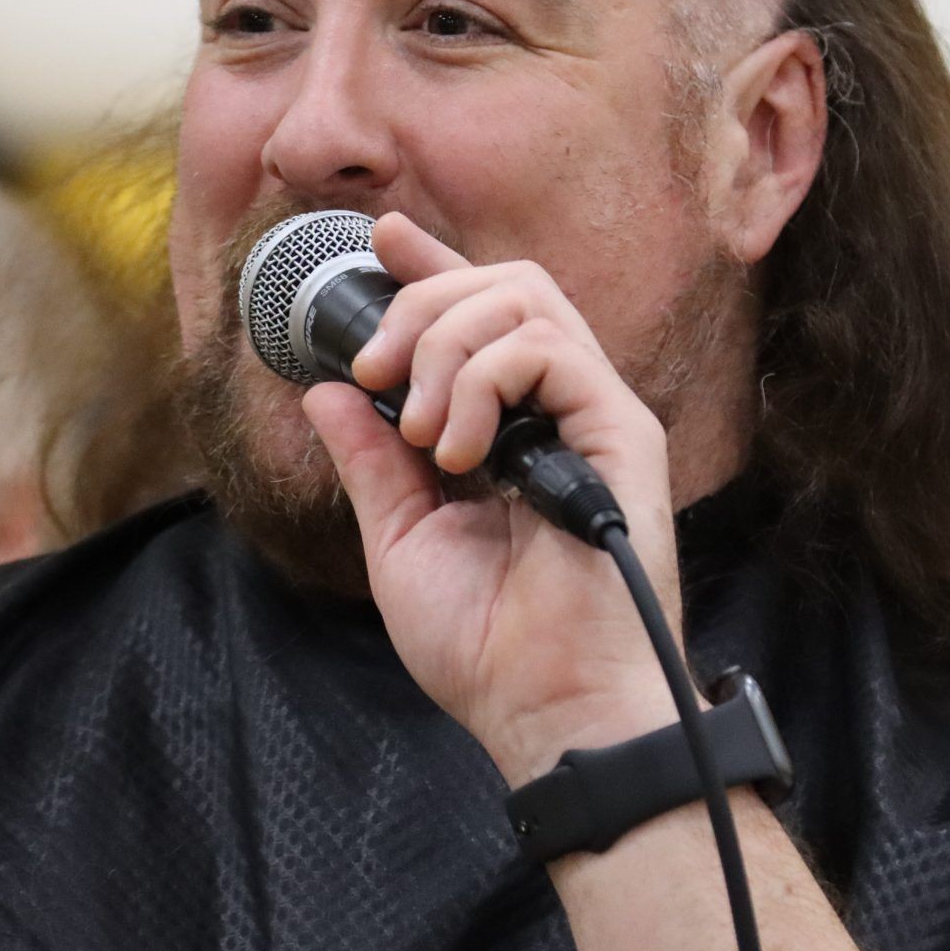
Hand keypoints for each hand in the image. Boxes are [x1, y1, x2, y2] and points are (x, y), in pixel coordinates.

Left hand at [301, 213, 691, 785]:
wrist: (543, 709)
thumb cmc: (487, 647)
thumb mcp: (400, 538)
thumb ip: (371, 461)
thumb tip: (328, 390)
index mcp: (512, 430)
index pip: (479, 313)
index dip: (430, 266)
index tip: (379, 241)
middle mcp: (560, 410)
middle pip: (502, 285)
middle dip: (421, 302)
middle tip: (375, 372)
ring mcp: (594, 416)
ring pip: (525, 299)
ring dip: (447, 346)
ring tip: (421, 432)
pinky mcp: (621, 432)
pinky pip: (551, 348)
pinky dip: (485, 380)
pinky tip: (459, 450)